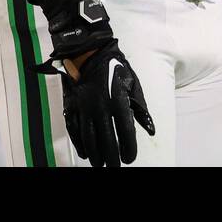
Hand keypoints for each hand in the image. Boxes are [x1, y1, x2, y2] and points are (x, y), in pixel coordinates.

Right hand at [59, 40, 154, 166]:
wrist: (89, 54)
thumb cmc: (116, 69)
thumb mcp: (133, 85)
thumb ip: (141, 109)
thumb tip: (150, 129)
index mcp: (118, 100)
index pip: (125, 131)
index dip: (129, 148)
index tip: (130, 158)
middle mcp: (100, 107)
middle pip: (106, 139)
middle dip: (111, 157)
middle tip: (115, 167)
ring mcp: (84, 108)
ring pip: (88, 138)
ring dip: (95, 154)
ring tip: (100, 164)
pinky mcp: (71, 107)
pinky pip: (74, 130)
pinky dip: (80, 144)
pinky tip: (86, 153)